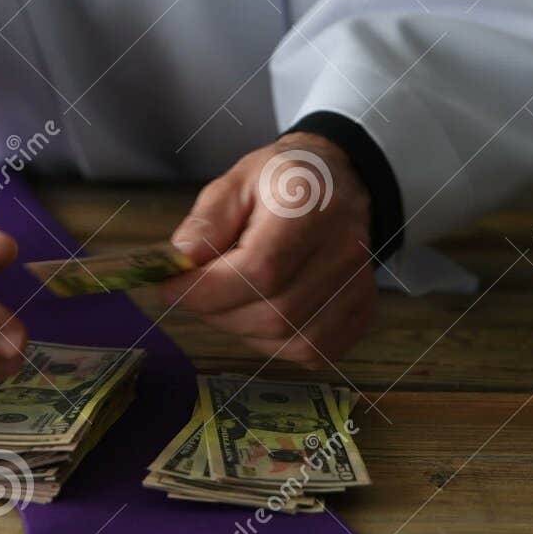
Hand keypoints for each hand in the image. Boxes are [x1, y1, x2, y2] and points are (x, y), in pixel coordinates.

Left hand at [159, 134, 376, 368]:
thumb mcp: (236, 183)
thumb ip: (206, 222)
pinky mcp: (362, 310)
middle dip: (218, 312)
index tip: (169, 287)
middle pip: (273, 313)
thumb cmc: (282, 183)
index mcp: (308, 206)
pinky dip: (275, 342)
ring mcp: (358, 284)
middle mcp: (343, 248)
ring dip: (243, 329)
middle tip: (195, 293)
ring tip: (229, 298)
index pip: (258, 270)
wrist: (338, 183)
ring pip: (289, 340)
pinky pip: (310, 350)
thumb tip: (180, 262)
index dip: (206, 289)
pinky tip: (262, 310)